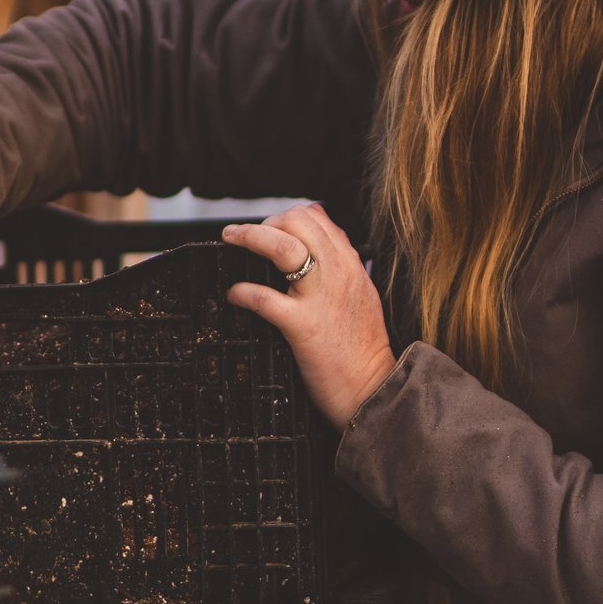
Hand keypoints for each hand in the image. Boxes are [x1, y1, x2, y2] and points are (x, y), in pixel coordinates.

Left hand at [222, 203, 396, 429]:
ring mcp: (320, 297)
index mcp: (349, 263)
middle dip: (264, 224)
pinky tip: (235, 295)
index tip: (268, 231)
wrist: (372, 386)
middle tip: (246, 239)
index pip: (314, 216)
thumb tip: (320, 219)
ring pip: (280, 247)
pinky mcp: (303, 326)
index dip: (283, 218)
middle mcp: (336, 272)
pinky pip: (264, 298)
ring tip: (230, 242)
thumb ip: (341, 256)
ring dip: (248, 238)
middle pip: (296, 221)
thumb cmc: (362, 345)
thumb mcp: (360, 289)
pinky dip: (242, 292)